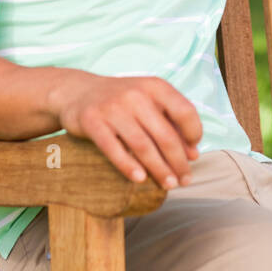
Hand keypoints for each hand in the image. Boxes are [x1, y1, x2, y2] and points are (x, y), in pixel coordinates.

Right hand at [49, 71, 201, 189]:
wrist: (78, 91)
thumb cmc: (122, 101)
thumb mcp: (148, 102)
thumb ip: (171, 124)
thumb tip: (193, 155)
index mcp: (155, 86)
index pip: (185, 111)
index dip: (194, 134)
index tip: (193, 154)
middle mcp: (136, 94)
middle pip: (165, 135)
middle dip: (178, 162)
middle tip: (184, 181)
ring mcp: (113, 107)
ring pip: (142, 145)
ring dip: (158, 169)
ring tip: (168, 184)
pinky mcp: (93, 121)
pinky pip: (114, 149)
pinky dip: (128, 166)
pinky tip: (140, 179)